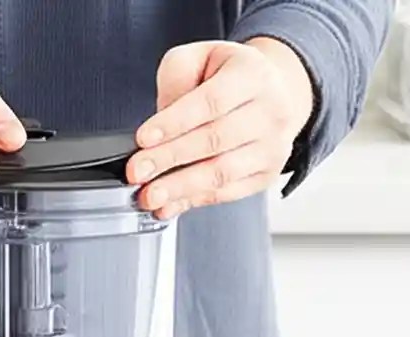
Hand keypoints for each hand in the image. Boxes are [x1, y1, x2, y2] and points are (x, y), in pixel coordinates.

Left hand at [126, 38, 314, 218]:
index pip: (211, 101)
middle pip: (215, 139)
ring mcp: (273, 146)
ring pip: (222, 172)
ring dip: (181, 187)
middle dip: (170, 158)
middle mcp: (271, 111)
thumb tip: (161, 128)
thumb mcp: (198, 57)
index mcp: (252, 74)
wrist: (271, 92)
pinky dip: (194, 200)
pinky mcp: (266, 174)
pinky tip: (169, 205)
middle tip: (137, 171)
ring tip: (150, 194)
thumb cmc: (227, 75)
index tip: (144, 138)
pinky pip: (228, 192)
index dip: (175, 122)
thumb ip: (176, 80)